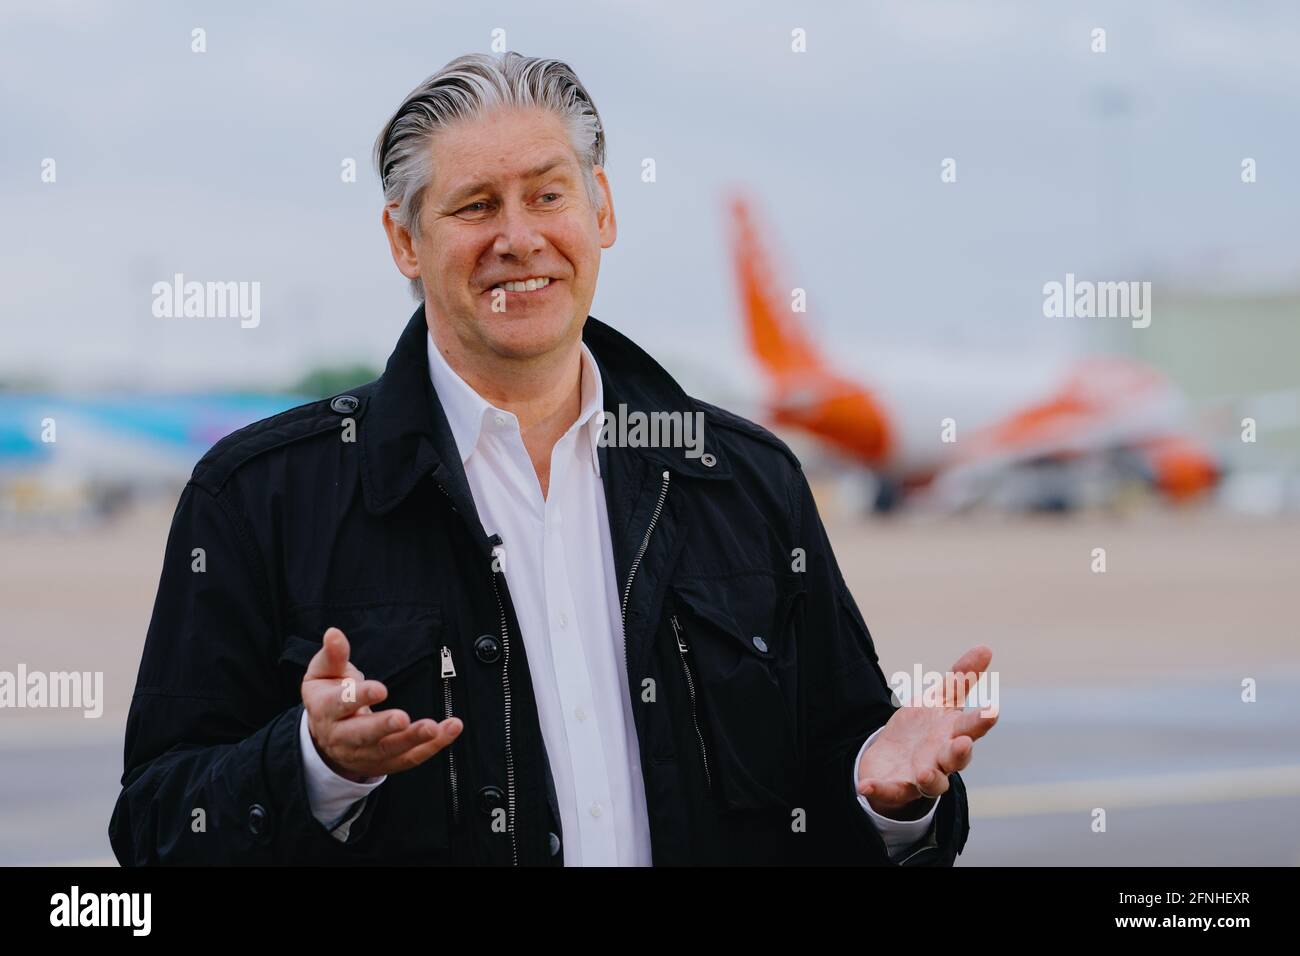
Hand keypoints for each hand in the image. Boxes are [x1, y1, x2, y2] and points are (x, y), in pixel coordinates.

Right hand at [301, 626, 461, 781]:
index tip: (380, 689)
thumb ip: (333, 655)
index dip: (360, 697)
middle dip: (383, 727)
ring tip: (434, 728)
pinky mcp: (384, 763)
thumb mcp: (323, 674)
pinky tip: (449, 730)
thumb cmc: (328, 696)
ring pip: (389, 749)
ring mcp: (364, 753)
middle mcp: (342, 737)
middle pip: (363, 735)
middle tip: (403, 718)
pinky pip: (410, 758)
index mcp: (326, 711)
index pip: (341, 704)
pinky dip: (432, 747)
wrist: (324, 736)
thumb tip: (334, 633)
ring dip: (413, 739)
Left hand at [856, 644, 997, 819]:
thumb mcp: (941, 701)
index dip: (981, 720)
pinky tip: (864, 786)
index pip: (972, 727)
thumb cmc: (926, 729)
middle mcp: (942, 759)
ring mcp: (922, 777)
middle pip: (956, 758)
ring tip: (922, 772)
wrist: (897, 761)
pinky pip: (889, 791)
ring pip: (932, 783)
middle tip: (962, 743)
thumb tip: (986, 647)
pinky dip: (878, 790)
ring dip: (929, 777)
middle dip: (959, 752)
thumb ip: (961, 678)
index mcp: (953, 734)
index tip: (992, 710)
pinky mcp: (897, 788)